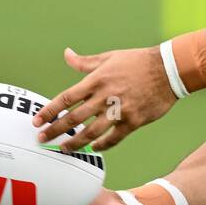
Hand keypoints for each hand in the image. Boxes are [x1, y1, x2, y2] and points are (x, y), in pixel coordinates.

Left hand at [32, 46, 177, 151]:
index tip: (37, 120)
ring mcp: (120, 110)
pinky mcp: (134, 120)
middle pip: (74, 118)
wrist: (168, 69)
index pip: (66, 98)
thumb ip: (85, 62)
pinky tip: (94, 148)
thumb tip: (66, 54)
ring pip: (91, 132)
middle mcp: (105, 96)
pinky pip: (114, 138)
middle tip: (42, 139)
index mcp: (96, 80)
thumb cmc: (137, 61)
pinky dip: (102, 145)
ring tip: (64, 149)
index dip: (49, 110)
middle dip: (55, 130)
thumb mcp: (109, 57)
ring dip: (75, 142)